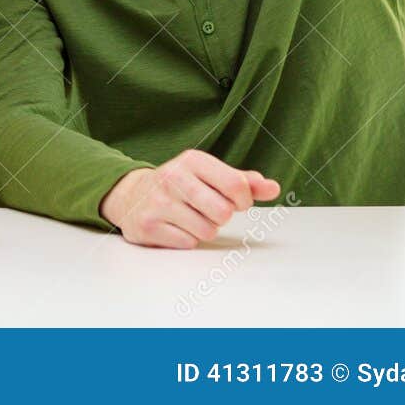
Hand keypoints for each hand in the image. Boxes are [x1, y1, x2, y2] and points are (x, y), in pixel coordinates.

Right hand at [100, 150, 279, 248]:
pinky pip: (187, 243)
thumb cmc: (180, 186)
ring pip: (207, 231)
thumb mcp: (209, 175)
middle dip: (220, 216)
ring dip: (203, 229)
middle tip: (206, 209)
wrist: (131, 195)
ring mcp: (158, 201)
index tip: (234, 200)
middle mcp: (173, 177)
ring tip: (188, 217)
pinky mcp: (148, 225)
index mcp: (192, 160)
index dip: (243, 200)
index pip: (237, 185)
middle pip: (223, 212)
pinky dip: (185, 239)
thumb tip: (273, 188)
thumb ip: (243, 181)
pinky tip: (173, 226)